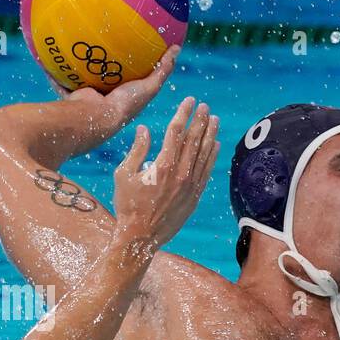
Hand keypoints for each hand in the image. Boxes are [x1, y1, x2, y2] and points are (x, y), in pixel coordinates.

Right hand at [47, 44, 180, 140]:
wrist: (96, 118)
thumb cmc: (125, 105)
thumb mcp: (149, 86)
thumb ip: (162, 70)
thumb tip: (177, 48)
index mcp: (124, 97)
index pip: (131, 80)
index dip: (132, 66)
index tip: (132, 48)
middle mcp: (106, 98)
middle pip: (106, 78)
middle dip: (104, 65)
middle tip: (104, 41)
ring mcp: (88, 98)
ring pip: (82, 80)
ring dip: (78, 68)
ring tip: (76, 46)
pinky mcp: (72, 98)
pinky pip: (60, 83)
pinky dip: (55, 74)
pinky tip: (50, 57)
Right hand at [111, 96, 218, 248]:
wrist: (140, 238)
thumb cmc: (127, 206)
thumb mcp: (123, 175)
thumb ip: (136, 151)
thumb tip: (144, 129)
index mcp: (162, 165)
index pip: (176, 131)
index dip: (184, 113)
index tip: (189, 101)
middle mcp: (180, 173)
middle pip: (194, 139)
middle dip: (200, 120)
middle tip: (205, 106)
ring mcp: (190, 185)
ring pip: (204, 154)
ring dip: (210, 134)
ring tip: (214, 119)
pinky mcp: (194, 197)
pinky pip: (207, 171)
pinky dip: (212, 156)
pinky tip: (216, 145)